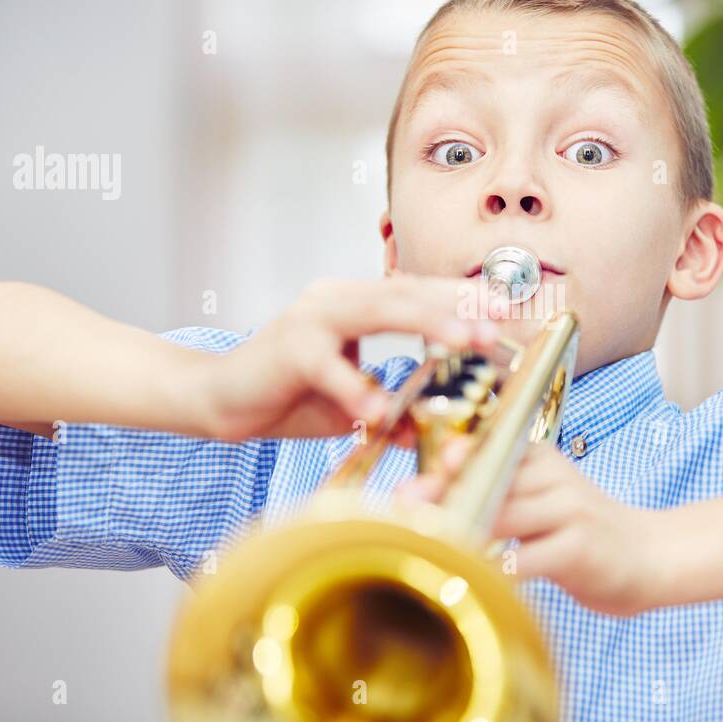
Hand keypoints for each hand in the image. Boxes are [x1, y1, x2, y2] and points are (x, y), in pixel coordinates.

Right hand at [203, 274, 504, 440]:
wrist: (215, 399)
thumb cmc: (284, 394)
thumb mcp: (350, 404)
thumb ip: (390, 408)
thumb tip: (430, 429)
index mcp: (355, 304)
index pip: (418, 293)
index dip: (463, 299)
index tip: (506, 309)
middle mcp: (336, 299)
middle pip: (407, 292)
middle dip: (458, 306)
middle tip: (499, 322)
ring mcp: (311, 319)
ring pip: (378, 312)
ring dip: (427, 324)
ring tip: (467, 341)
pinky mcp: (288, 349)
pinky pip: (330, 368)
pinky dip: (358, 389)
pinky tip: (380, 410)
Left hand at [396, 438, 666, 615]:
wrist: (650, 556)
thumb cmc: (581, 533)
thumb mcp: (543, 499)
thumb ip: (496, 494)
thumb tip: (425, 496)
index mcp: (543, 458)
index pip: (488, 450)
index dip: (445, 466)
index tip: (408, 485)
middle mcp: (555, 476)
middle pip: (488, 480)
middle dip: (441, 498)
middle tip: (404, 511)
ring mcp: (569, 510)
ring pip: (502, 514)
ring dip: (462, 531)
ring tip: (428, 545)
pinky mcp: (578, 547)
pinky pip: (525, 558)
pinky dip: (496, 569)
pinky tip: (473, 578)